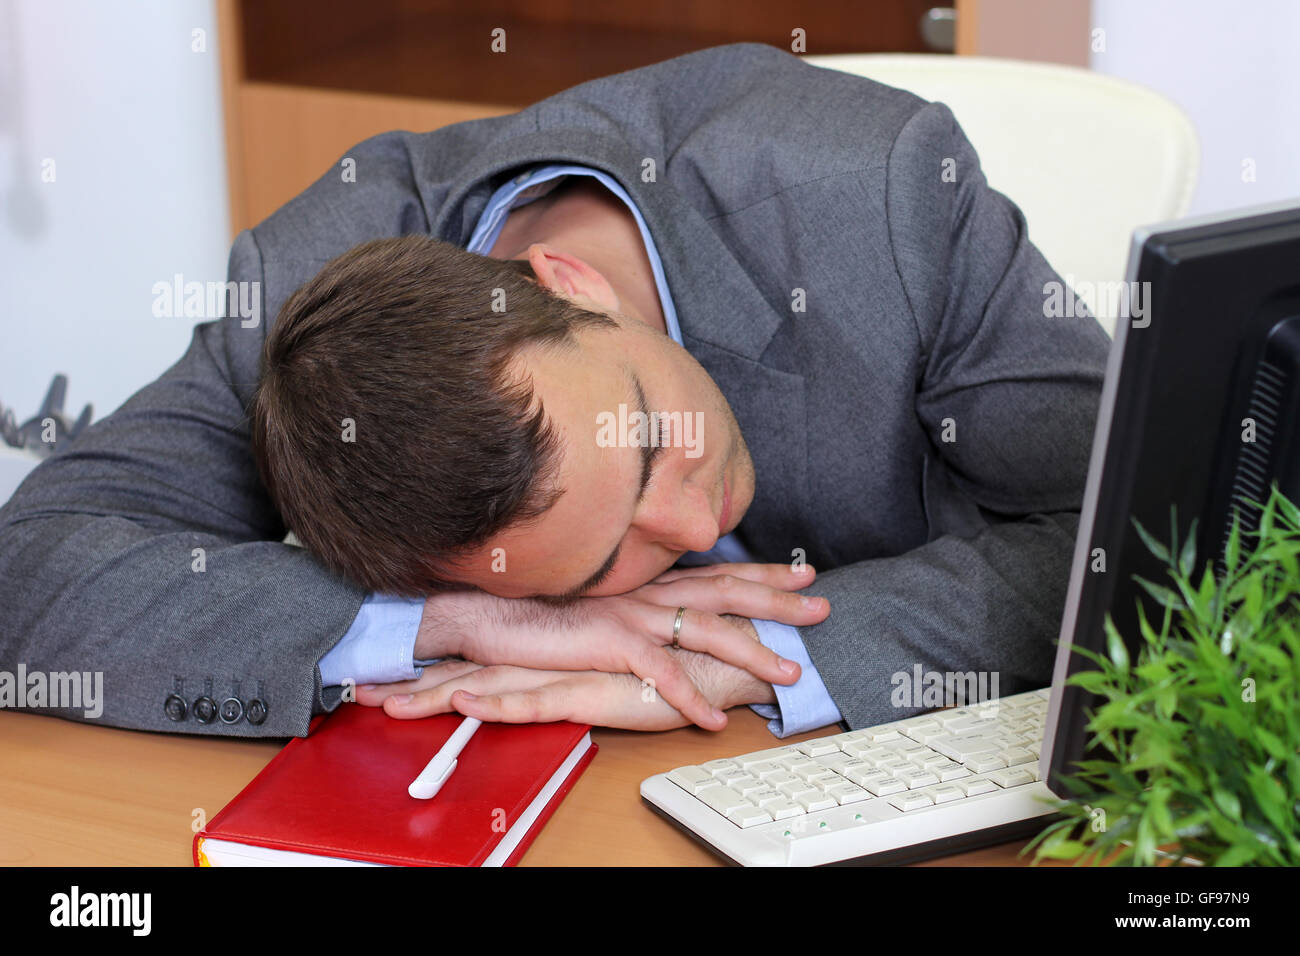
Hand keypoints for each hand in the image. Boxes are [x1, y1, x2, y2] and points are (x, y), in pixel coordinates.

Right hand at [412, 562, 826, 729]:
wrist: (488, 609)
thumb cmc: (540, 607)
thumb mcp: (599, 601)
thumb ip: (635, 605)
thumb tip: (666, 616)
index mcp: (647, 578)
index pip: (717, 570)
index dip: (762, 572)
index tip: (802, 573)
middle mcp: (647, 589)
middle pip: (727, 591)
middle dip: (779, 600)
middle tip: (823, 606)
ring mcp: (631, 612)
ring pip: (708, 630)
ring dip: (752, 652)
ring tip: (789, 674)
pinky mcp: (610, 640)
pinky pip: (661, 673)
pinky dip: (690, 699)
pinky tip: (713, 721)